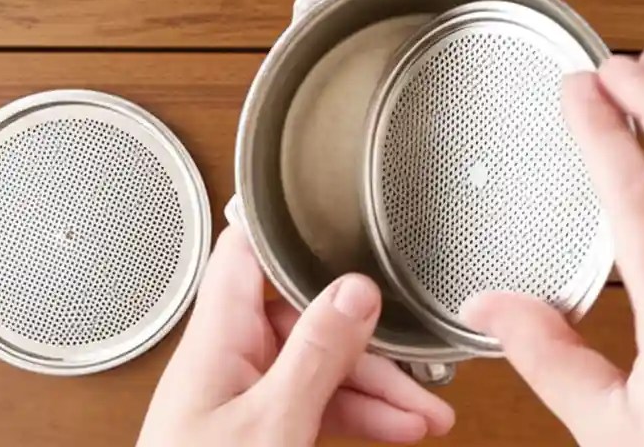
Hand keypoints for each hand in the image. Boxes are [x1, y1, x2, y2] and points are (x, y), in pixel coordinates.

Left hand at [138, 227, 454, 446]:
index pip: (247, 253)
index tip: (340, 218)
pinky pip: (315, 404)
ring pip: (319, 368)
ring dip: (374, 389)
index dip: (289, 229)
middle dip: (366, 343)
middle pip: (305, 319)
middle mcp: (229, 359)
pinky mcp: (259, 428)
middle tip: (416, 368)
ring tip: (426, 418)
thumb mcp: (273, 422)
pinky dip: (356, 416)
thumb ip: (315, 354)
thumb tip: (352, 292)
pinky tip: (396, 430)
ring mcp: (244, 396)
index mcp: (217, 338)